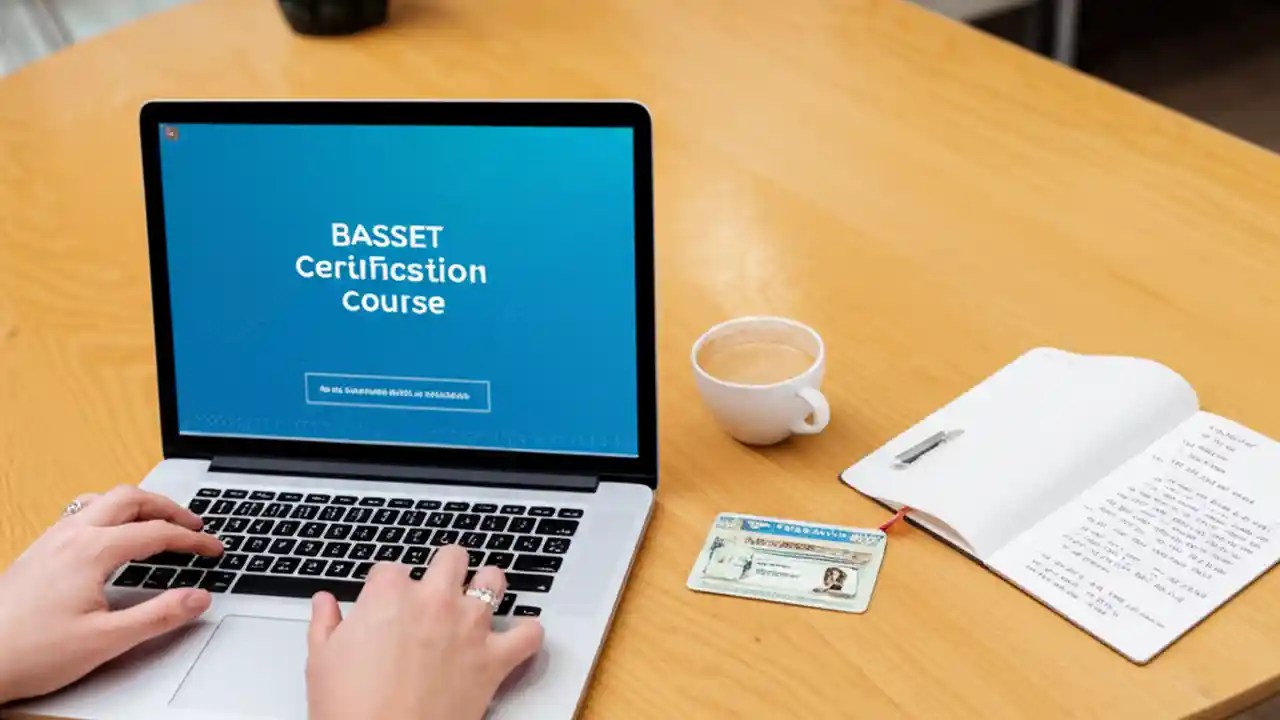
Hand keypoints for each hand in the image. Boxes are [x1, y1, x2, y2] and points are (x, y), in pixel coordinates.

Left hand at [0, 486, 223, 703]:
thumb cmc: (31, 653)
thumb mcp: (106, 640)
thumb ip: (159, 616)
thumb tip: (198, 598)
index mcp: (91, 551)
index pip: (156, 532)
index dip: (193, 540)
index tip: (213, 549)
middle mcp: (70, 536)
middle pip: (130, 498)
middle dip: (168, 507)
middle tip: (194, 525)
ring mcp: (51, 539)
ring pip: (103, 499)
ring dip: (138, 504)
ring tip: (159, 521)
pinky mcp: (39, 550)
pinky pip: (82, 512)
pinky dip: (111, 512)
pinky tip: (114, 534)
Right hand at [307, 545, 543, 719]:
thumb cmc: (350, 710)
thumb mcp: (321, 661)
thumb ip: (326, 624)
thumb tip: (324, 602)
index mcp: (389, 596)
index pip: (391, 569)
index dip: (389, 585)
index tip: (387, 601)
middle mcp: (434, 601)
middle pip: (451, 557)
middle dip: (444, 569)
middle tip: (438, 590)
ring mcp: (468, 627)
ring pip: (493, 580)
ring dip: (487, 588)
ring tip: (479, 601)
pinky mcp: (494, 659)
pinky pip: (528, 634)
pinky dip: (526, 634)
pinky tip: (516, 638)